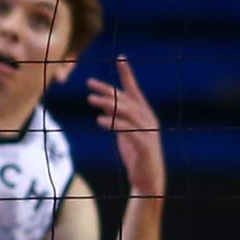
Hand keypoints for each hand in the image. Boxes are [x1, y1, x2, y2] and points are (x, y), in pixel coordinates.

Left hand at [87, 56, 165, 196]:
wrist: (149, 183)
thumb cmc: (137, 156)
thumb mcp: (125, 133)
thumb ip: (117, 118)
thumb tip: (103, 103)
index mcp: (145, 114)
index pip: (134, 90)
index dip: (127, 73)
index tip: (121, 57)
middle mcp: (148, 119)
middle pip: (126, 99)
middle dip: (107, 90)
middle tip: (89, 83)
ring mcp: (148, 132)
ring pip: (126, 112)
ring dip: (107, 104)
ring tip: (90, 100)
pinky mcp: (145, 146)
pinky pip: (128, 130)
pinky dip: (113, 123)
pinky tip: (100, 121)